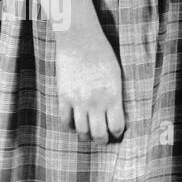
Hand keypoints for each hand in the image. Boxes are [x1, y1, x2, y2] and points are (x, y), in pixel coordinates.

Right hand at [55, 28, 125, 144]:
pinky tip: (74, 125)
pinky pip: (65, 120)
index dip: (118, 133)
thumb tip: (115, 112)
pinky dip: (70, 126)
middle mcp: (95, 101)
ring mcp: (77, 101)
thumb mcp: (116, 75)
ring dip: (86, 136)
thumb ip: (115, 95)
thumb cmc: (103, 54)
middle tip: (104, 140)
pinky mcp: (63, 97)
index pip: (117, 125)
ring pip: (81, 130)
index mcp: (113, 95)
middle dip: (102, 140)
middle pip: (98, 133)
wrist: (80, 41)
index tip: (118, 134)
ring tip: (89, 136)